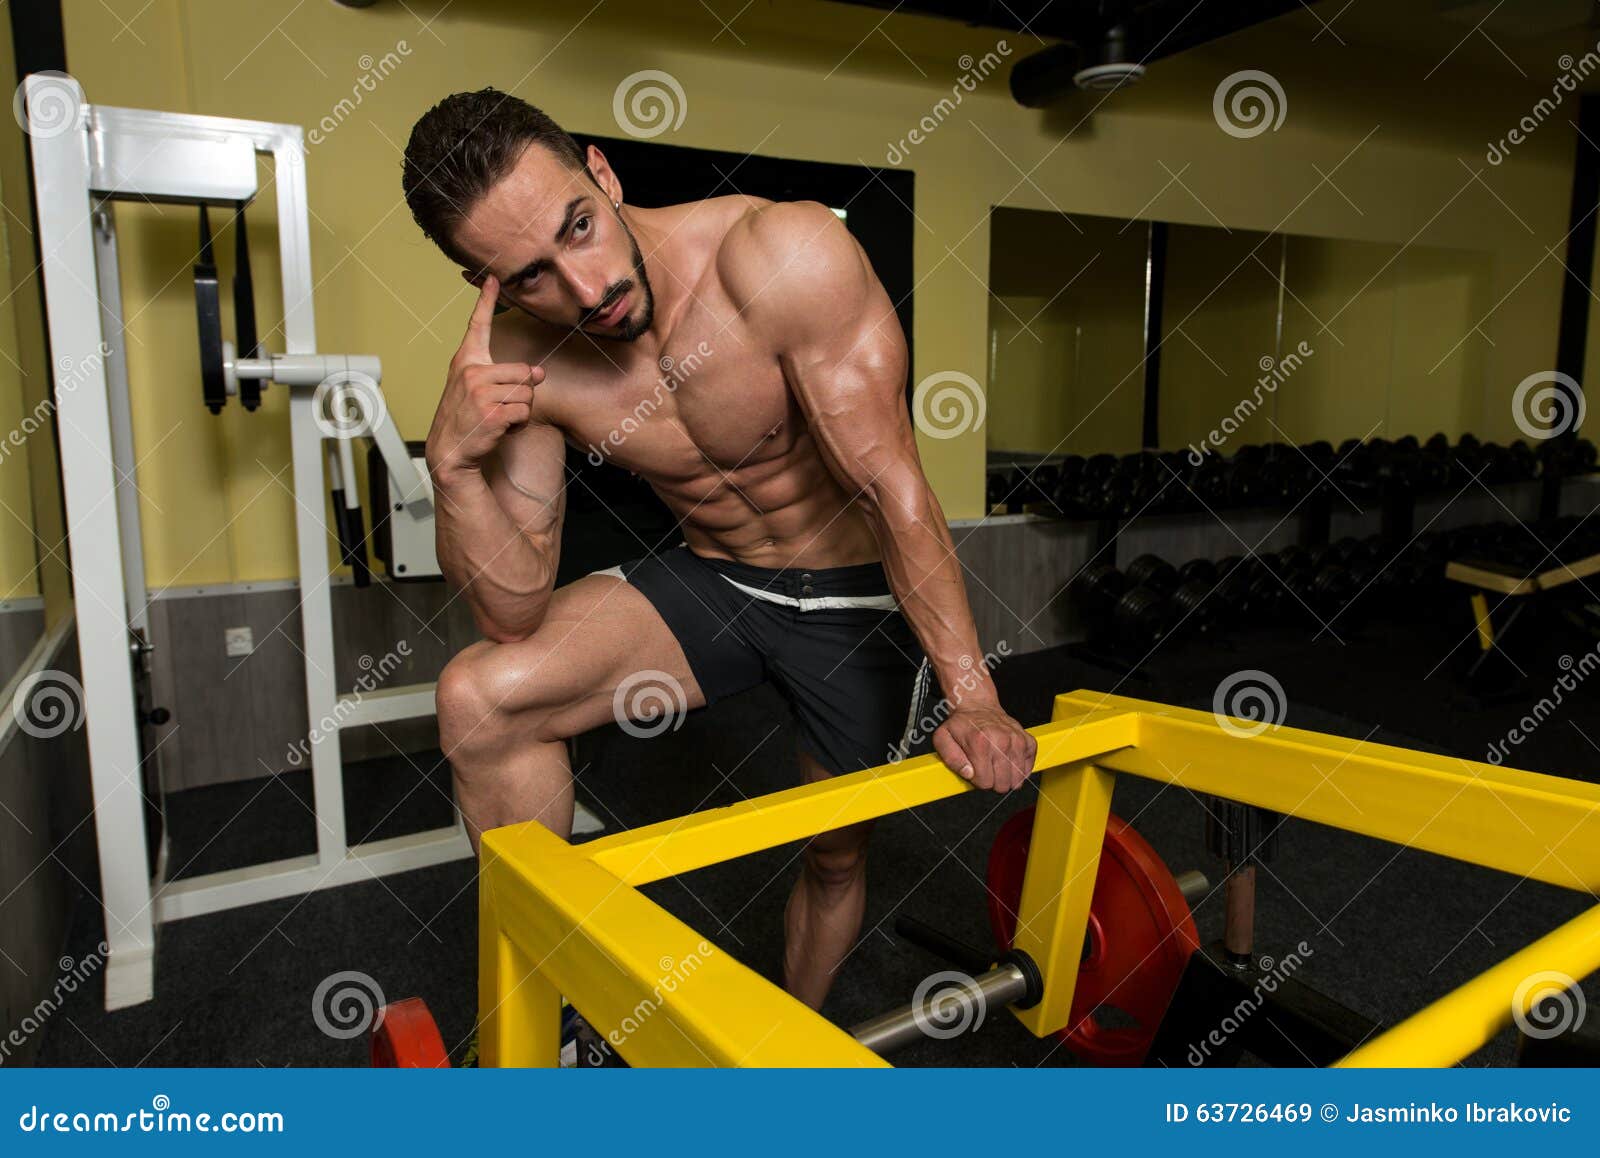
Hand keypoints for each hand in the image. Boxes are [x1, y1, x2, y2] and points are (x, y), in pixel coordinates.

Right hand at [426, 275, 543, 479]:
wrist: (450, 450)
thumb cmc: (465, 418)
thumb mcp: (478, 391)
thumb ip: (507, 376)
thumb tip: (540, 373)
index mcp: (466, 362)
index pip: (478, 326)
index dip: (486, 301)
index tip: (494, 278)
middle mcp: (472, 372)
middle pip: (524, 371)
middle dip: (522, 392)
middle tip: (501, 406)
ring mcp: (480, 392)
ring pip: (527, 392)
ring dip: (521, 409)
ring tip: (499, 417)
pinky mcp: (491, 412)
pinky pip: (524, 411)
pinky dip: (519, 424)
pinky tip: (500, 428)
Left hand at [932, 705, 1036, 792]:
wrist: (978, 706)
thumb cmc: (962, 724)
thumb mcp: (943, 738)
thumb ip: (951, 759)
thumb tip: (968, 773)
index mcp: (980, 742)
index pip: (985, 782)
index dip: (978, 780)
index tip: (975, 770)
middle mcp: (1002, 741)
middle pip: (1003, 784)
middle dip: (993, 781)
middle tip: (986, 768)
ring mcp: (1017, 741)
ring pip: (1017, 779)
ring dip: (1006, 776)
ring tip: (996, 764)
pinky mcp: (1028, 741)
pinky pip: (1029, 768)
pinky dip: (1019, 768)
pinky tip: (1008, 760)